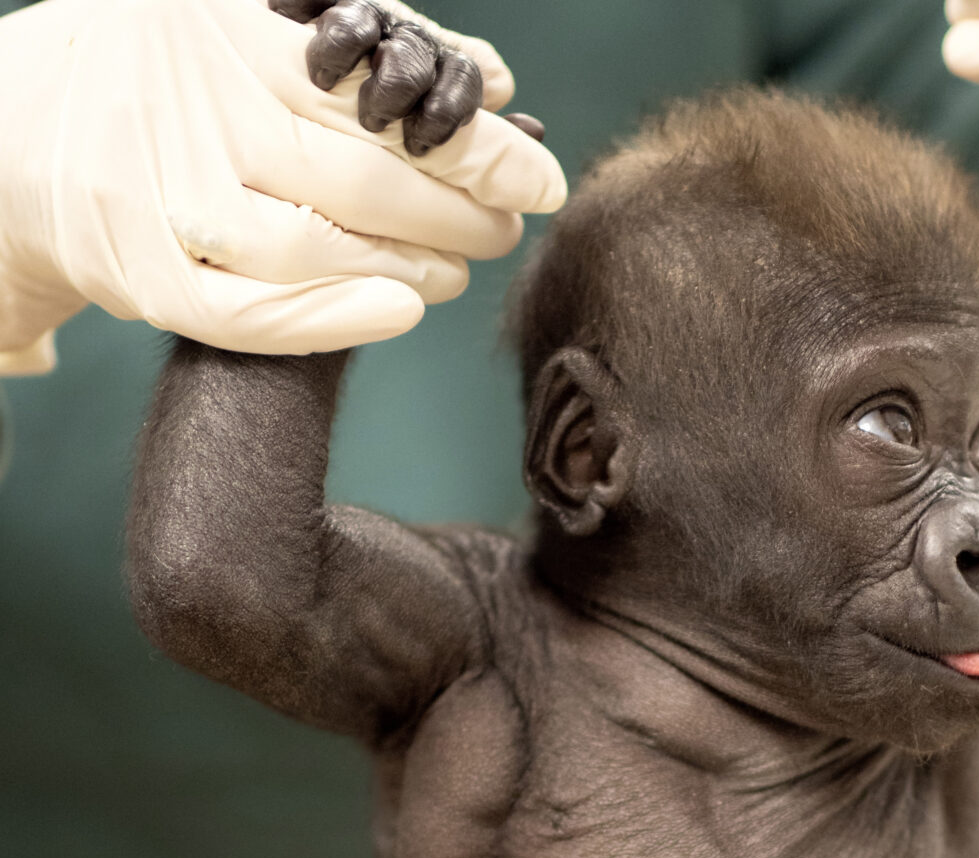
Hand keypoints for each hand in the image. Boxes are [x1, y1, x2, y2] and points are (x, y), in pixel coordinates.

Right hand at [0, 0, 565, 373]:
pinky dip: (328, 321)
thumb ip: (378, 49)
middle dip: (457, 214)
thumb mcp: (257, 28)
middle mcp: (190, 109)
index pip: (381, 103)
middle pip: (358, 179)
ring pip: (307, 249)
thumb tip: (496, 81)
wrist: (13, 125)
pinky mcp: (132, 271)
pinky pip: (242, 313)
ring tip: (455, 269)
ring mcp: (154, 195)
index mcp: (229, 36)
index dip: (476, 150)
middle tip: (504, 229)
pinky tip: (400, 312)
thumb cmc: (171, 76)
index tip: (539, 179)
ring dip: (406, 268)